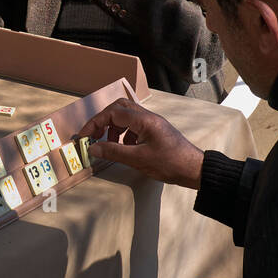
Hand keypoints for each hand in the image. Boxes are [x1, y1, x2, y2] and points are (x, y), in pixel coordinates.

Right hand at [78, 97, 203, 189]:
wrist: (194, 169)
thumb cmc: (169, 163)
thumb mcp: (138, 159)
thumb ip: (114, 152)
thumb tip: (92, 148)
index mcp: (144, 120)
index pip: (113, 113)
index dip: (95, 123)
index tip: (84, 136)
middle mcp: (148, 117)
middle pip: (119, 108)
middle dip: (103, 120)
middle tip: (93, 135)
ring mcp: (152, 123)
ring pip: (126, 116)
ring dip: (113, 127)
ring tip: (107, 144)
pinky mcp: (155, 131)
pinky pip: (134, 125)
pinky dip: (123, 134)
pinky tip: (123, 148)